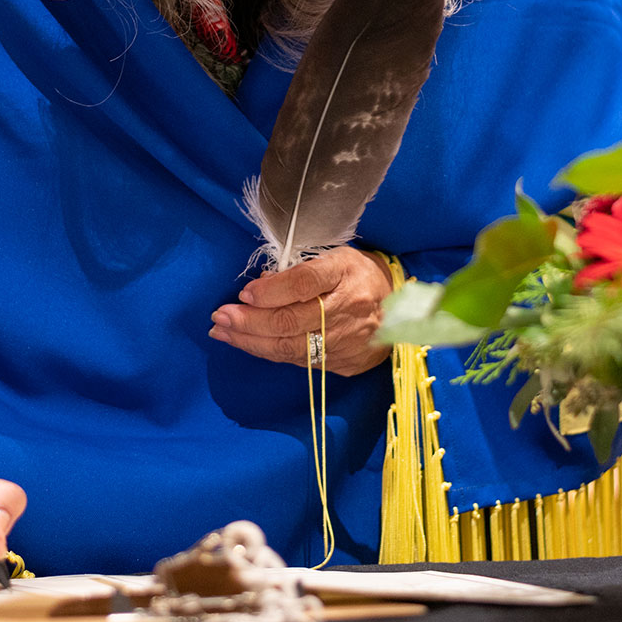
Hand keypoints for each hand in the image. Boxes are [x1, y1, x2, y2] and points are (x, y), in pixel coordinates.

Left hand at [209, 245, 394, 375]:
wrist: (401, 308)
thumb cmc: (359, 275)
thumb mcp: (334, 257)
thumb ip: (298, 270)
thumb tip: (260, 286)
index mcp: (347, 274)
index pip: (304, 283)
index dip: (270, 291)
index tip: (243, 294)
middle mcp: (349, 310)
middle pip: (292, 321)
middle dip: (249, 322)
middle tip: (219, 318)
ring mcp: (348, 342)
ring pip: (291, 348)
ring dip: (252, 342)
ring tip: (223, 333)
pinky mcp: (346, 364)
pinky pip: (301, 362)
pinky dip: (271, 353)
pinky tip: (250, 344)